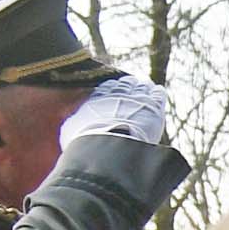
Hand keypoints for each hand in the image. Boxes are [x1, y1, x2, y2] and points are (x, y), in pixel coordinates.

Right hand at [60, 75, 176, 155]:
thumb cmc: (86, 141)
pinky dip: (158, 92)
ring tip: (146, 85)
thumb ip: (74, 121)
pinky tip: (158, 90)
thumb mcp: (71, 129)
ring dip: (143, 86)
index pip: (106, 88)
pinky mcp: (153, 107)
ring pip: (141, 87)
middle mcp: (117, 95)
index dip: (111, 88)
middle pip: (124, 85)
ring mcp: (136, 99)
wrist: (109, 146)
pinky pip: (157, 95)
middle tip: (132, 83)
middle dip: (128, 84)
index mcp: (97, 98)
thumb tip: (70, 123)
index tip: (114, 88)